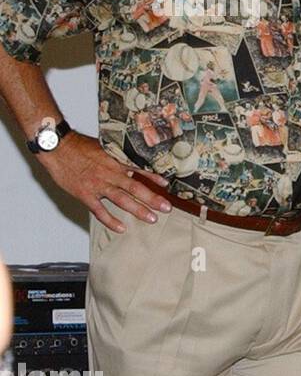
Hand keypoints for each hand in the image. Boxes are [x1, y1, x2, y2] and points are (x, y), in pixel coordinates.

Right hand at [39, 131, 170, 231]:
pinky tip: (121, 228)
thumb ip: (120, 158)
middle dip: (152, 199)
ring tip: (152, 219)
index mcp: (116, 161)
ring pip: (121, 200)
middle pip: (135, 188)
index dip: (154, 177)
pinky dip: (110, 220)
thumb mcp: (105, 148)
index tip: (167, 185)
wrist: (57, 149)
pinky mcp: (85, 195)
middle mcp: (110, 174)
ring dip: (138, 210)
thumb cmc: (80, 147)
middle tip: (166, 208)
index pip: (139, 169)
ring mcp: (98, 185)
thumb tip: (136, 165)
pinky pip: (99, 211)